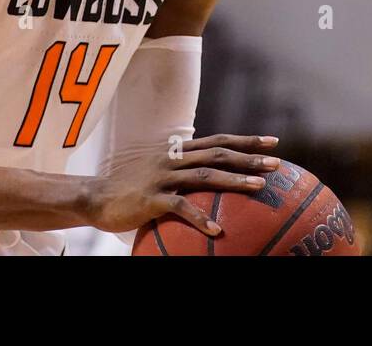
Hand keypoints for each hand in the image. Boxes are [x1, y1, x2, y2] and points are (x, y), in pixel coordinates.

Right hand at [85, 134, 280, 236]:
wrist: (96, 197)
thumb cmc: (131, 190)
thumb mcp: (159, 176)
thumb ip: (184, 176)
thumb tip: (214, 185)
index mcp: (177, 152)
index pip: (218, 141)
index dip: (246, 141)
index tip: (272, 143)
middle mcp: (173, 159)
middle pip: (217, 154)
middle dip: (248, 157)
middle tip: (275, 164)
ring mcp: (162, 177)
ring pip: (204, 176)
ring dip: (233, 181)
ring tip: (258, 187)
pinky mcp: (151, 198)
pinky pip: (181, 207)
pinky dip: (201, 218)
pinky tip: (218, 231)